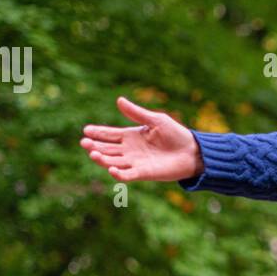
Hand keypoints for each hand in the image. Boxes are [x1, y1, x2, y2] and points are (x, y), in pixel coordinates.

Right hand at [80, 96, 203, 181]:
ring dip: (102, 159)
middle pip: (107, 149)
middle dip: (95, 146)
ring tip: (93, 153)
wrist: (192, 151)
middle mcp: (130, 150)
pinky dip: (118, 174)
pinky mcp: (143, 173)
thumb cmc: (176, 134)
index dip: (98, 132)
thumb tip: (119, 100)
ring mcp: (135, 162)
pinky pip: (127, 175)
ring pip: (113, 162)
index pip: (109, 134)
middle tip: (84, 142)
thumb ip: (137, 113)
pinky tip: (110, 169)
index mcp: (131, 136)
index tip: (86, 130)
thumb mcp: (156, 120)